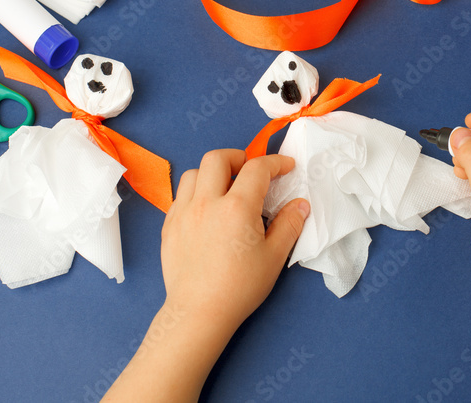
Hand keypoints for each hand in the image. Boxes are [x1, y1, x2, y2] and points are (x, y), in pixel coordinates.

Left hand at [161, 149, 309, 332]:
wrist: (199, 313)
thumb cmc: (239, 287)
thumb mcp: (274, 257)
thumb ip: (289, 225)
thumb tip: (300, 205)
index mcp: (237, 208)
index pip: (257, 168)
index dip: (275, 163)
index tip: (285, 167)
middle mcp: (207, 203)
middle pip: (217, 158)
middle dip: (238, 157)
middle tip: (250, 170)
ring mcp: (183, 213)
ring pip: (193, 173)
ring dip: (211, 173)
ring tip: (225, 188)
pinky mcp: (169, 226)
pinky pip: (179, 196)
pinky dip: (195, 193)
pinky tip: (206, 210)